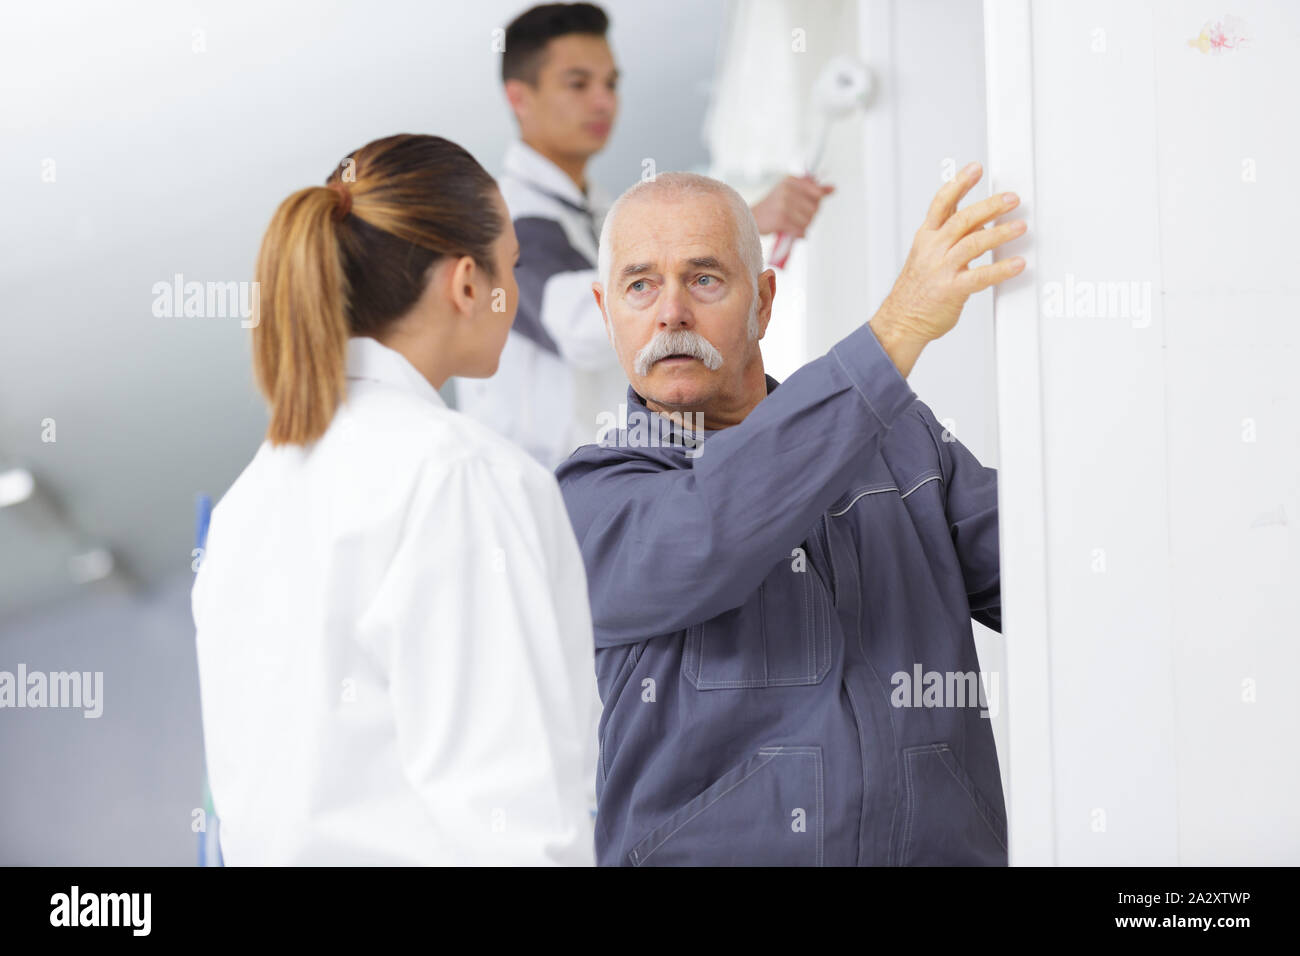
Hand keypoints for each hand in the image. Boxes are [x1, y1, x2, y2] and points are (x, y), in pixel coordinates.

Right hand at [751, 175, 835, 236]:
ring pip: (808, 221)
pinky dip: (798, 235)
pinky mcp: (780, 219)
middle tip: (796, 218)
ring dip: (803, 227)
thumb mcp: (791, 193)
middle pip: (815, 209)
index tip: (804, 207)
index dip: (815, 204)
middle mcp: (787, 190)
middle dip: (808, 217)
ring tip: (792, 225)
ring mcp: (784, 204)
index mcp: (791, 180)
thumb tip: (834, 188)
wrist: (750, 219)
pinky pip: (800, 230)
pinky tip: (791, 232)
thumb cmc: (773, 207)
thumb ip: (814, 190)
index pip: (818, 193)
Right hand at [875, 161, 1026, 347]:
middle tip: (1011, 199)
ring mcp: (941, 269)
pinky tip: (1017, 264)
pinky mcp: (952, 290)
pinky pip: (981, 276)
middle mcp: (933, 249)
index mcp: (925, 238)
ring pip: (974, 243)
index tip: (976, 169)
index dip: (959, 184)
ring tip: (1019, 226)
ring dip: (1000, 232)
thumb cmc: (915, 292)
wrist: (900, 322)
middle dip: (990, 206)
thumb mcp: (925, 257)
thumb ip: (949, 238)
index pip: (942, 204)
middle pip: (963, 219)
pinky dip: (1001, 269)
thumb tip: (979, 222)